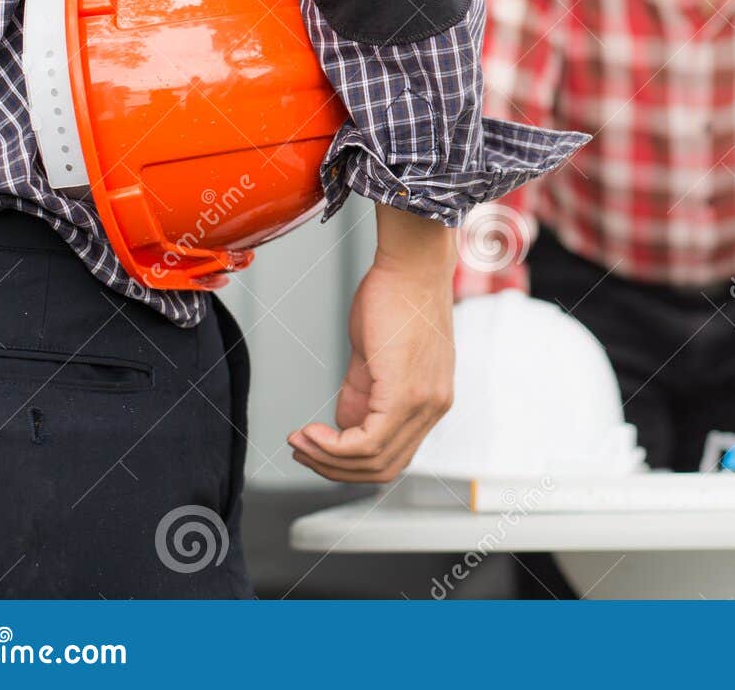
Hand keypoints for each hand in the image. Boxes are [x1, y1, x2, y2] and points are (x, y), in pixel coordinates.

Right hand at [288, 213, 456, 483]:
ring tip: (300, 440)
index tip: (315, 447)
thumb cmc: (395, 299)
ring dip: (327, 459)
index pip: (393, 457)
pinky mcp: (406, 393)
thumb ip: (363, 395)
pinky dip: (332, 446)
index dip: (349, 464)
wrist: (411, 264)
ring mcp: (424, 403)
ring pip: (374, 461)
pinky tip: (310, 432)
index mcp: (431, 402)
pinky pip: (368, 442)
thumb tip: (343, 427)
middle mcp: (434, 408)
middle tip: (300, 451)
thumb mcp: (376, 358)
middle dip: (334, 469)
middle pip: (384, 469)